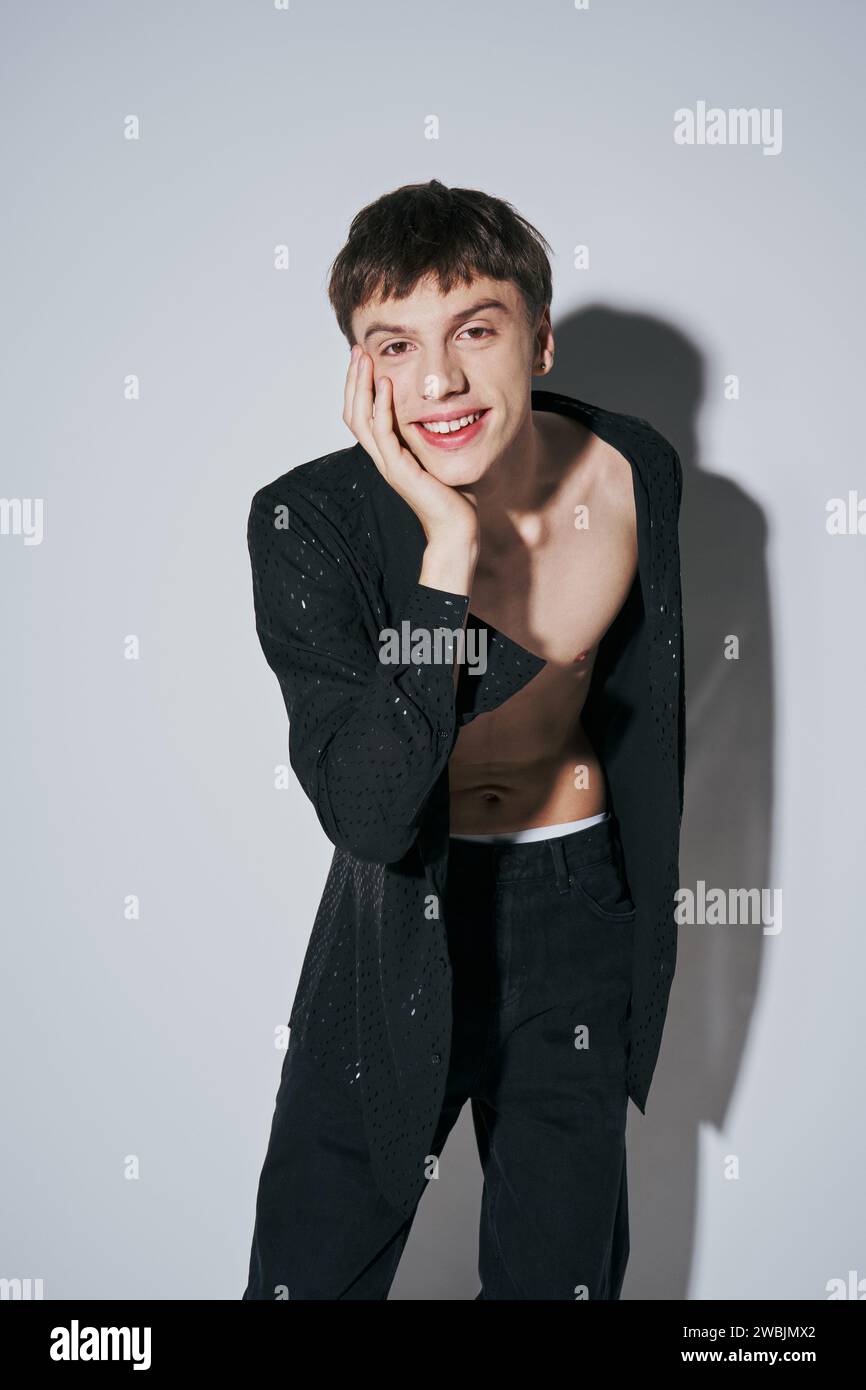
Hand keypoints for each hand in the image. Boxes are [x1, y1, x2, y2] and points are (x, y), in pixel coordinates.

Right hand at [343, 347, 479, 548]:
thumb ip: (434, 434)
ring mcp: (388, 464)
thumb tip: (446, 410)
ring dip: (360, 386)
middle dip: (353, 379)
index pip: (363, 414)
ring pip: (361, 419)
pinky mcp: (399, 471)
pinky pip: (382, 434)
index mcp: (389, 453)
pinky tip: (384, 385)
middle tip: (357, 349)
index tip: (365, 358)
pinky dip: (381, 407)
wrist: (457, 529)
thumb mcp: (441, 455)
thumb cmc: (454, 496)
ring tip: (364, 359)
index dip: (359, 386)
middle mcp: (383, 457)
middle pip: (353, 412)